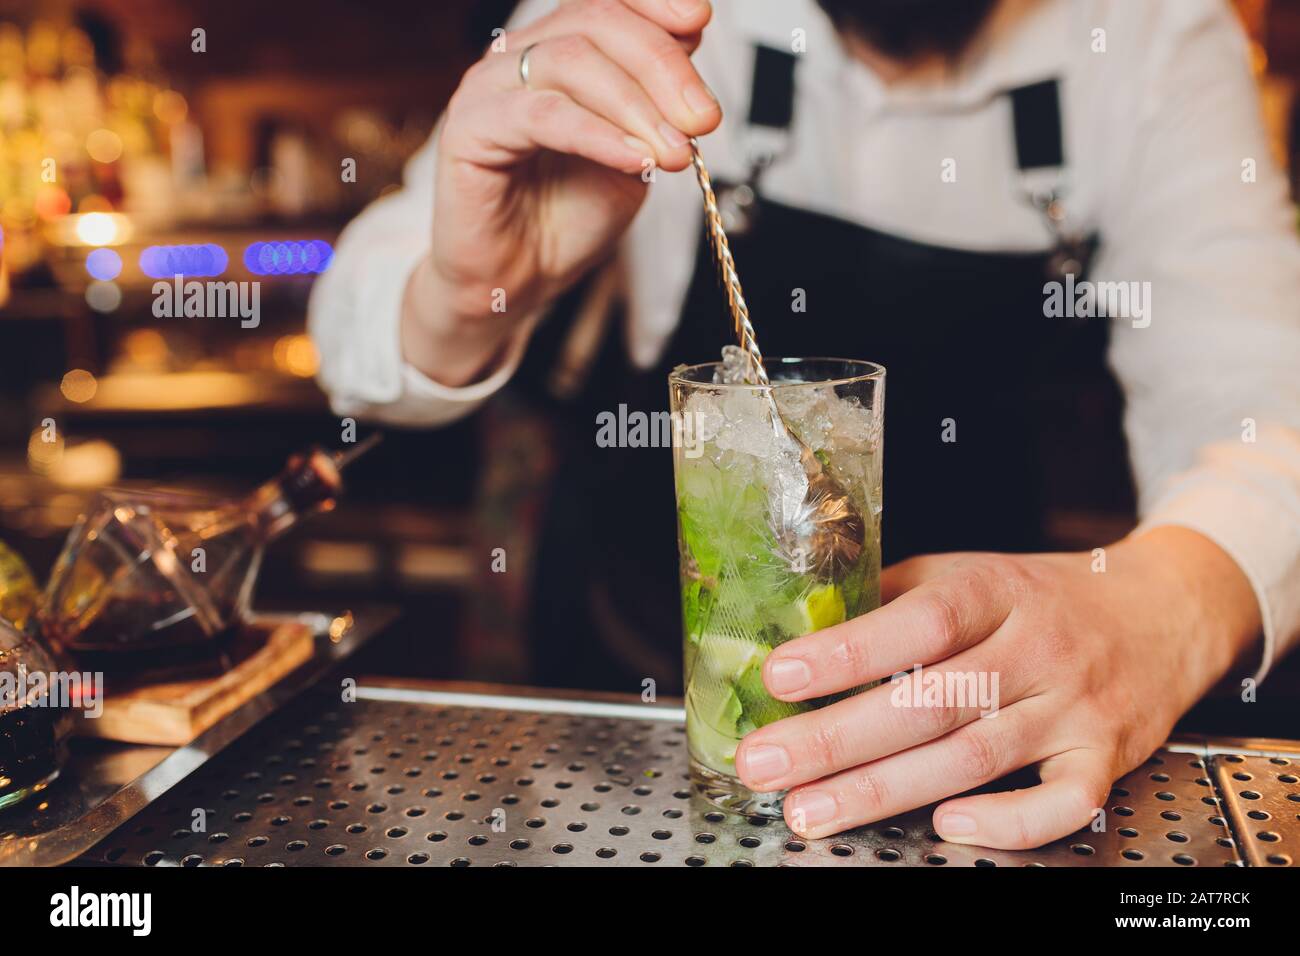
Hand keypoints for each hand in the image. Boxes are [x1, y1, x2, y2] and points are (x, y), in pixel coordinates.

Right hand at [403, 0, 719, 385]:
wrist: (522, 278)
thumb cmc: (570, 215)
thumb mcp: (635, 149)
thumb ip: (657, 101)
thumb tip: (691, 47)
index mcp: (555, 47)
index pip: (606, 0)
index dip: (655, 2)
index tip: (699, 22)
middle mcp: (518, 56)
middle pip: (596, 23)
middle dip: (662, 66)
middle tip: (704, 117)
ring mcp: (488, 88)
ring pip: (570, 61)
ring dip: (637, 106)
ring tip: (675, 151)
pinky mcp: (469, 130)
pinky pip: (541, 115)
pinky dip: (597, 134)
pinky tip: (635, 158)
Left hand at [734, 527, 1260, 847]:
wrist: (1161, 609)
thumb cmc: (1043, 595)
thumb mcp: (969, 571)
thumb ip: (894, 598)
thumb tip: (804, 626)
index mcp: (994, 592)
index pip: (918, 622)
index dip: (847, 652)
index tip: (779, 677)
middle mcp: (1035, 649)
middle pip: (930, 701)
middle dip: (837, 739)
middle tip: (764, 764)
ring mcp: (1073, 707)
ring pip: (973, 757)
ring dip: (884, 790)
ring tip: (810, 810)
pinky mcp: (1104, 757)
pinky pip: (1063, 801)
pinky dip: (1008, 820)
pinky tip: (945, 827)